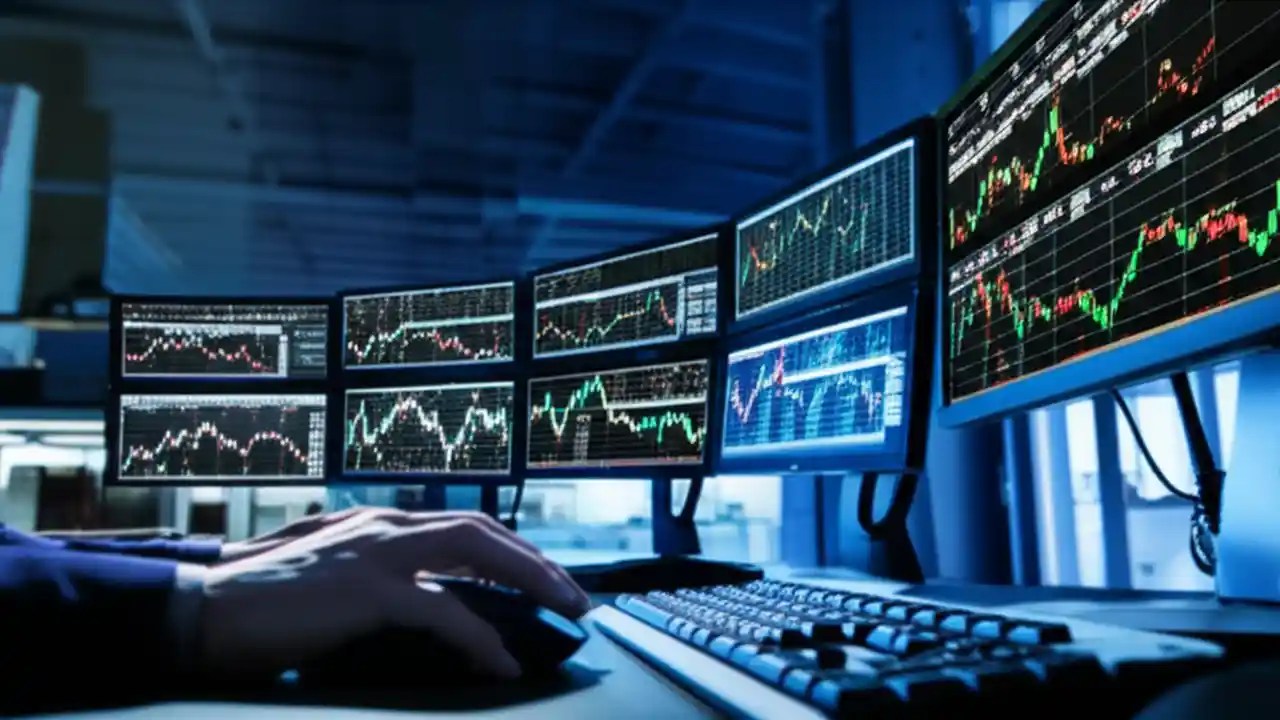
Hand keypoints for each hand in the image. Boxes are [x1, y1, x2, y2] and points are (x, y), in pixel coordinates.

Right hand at [200, 511, 589, 678]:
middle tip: (574, 595)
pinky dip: (482, 639)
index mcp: (377, 522)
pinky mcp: (366, 591)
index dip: (511, 549)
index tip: (545, 577)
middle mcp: (384, 526)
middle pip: (483, 529)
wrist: (199, 610)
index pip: (464, 524)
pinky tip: (503, 664)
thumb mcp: (327, 578)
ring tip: (565, 614)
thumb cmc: (258, 603)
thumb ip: (374, 579)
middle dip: (536, 561)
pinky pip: (444, 611)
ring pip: (477, 553)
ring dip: (530, 583)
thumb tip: (421, 602)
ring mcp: (377, 553)